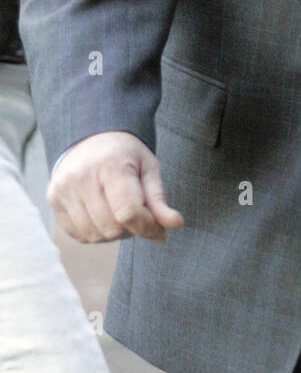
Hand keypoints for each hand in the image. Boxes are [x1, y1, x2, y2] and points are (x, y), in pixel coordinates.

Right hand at [48, 130, 183, 243]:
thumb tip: (175, 225)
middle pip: (112, 227)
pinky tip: (104, 216)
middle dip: (132, 229)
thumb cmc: (125, 155)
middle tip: (139, 216)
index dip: (147, 227)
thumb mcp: (148, 169)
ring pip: (95, 235)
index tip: (160, 230)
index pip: (129, 211)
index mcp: (110, 164)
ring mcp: (64, 188)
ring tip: (121, 214)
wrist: (90, 137)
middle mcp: (82, 176)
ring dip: (114, 233)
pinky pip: (79, 235)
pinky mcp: (53, 199)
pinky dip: (96, 233)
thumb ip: (159, 199)